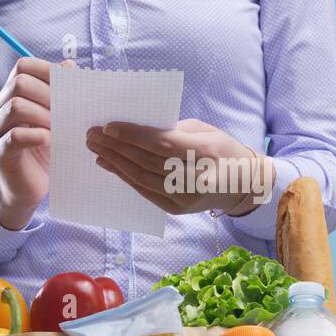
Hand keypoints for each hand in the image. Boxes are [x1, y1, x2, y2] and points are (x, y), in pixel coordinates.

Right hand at [0, 57, 75, 229]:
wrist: (27, 188)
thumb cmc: (43, 151)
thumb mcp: (54, 118)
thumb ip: (59, 92)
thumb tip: (70, 67)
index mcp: (9, 96)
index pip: (22, 67)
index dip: (46, 70)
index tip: (68, 84)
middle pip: (19, 83)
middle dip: (48, 93)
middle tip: (66, 109)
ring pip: (15, 106)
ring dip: (43, 114)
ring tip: (58, 127)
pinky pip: (14, 137)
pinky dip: (36, 136)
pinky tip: (49, 141)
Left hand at [86, 119, 272, 215]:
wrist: (241, 184)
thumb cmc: (220, 149)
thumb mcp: (204, 131)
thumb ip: (172, 130)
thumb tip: (134, 128)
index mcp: (205, 152)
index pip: (161, 143)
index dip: (132, 136)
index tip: (109, 127)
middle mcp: (195, 177)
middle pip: (146, 161)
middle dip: (116, 147)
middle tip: (93, 135)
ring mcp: (184, 197)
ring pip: (141, 178)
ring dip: (114, 162)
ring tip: (96, 148)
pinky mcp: (175, 208)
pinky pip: (143, 190)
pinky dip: (123, 176)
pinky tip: (108, 164)